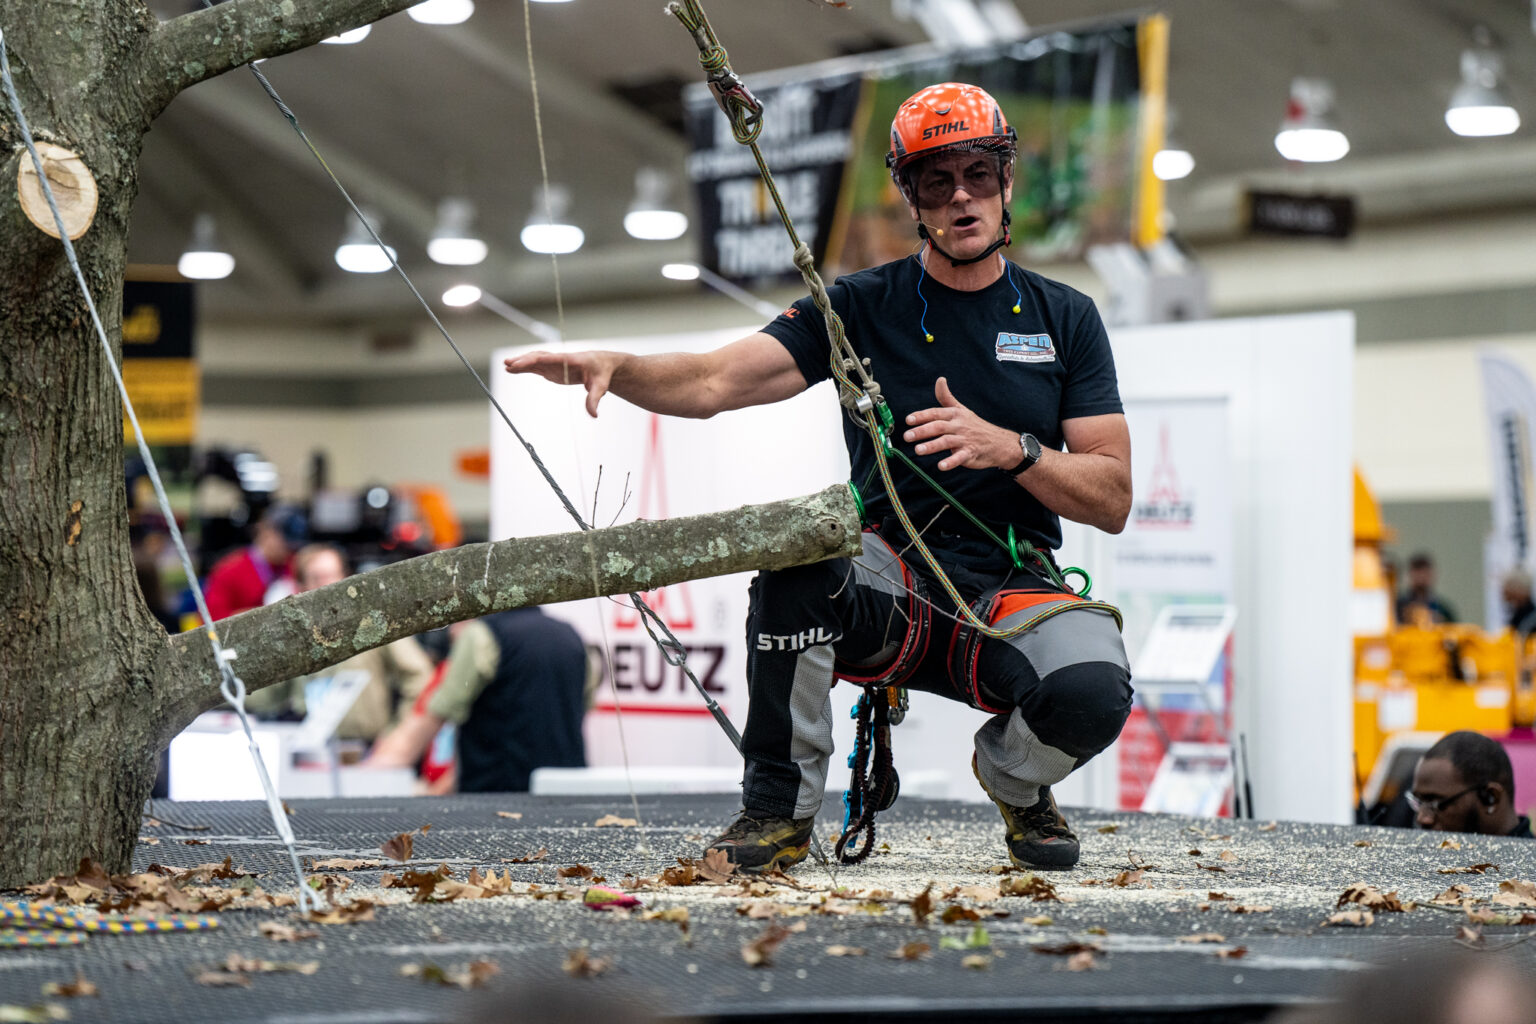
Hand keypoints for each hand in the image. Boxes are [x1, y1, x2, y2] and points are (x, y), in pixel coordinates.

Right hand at [503, 350, 624, 417]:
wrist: (602, 365)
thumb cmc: (602, 373)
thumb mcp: (600, 386)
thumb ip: (594, 399)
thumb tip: (593, 415)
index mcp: (569, 360)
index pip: (548, 358)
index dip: (532, 360)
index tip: (519, 363)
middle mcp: (559, 360)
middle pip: (538, 357)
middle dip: (523, 360)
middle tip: (508, 364)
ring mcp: (554, 364)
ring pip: (535, 360)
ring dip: (521, 362)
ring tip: (506, 366)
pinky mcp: (552, 369)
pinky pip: (535, 367)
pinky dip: (524, 367)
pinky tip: (512, 370)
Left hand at [902, 377, 1016, 471]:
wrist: (999, 442)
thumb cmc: (975, 425)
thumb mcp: (961, 409)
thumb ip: (946, 397)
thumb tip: (940, 379)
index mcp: (955, 415)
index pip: (936, 413)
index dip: (921, 416)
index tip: (908, 420)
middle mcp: (959, 425)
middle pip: (938, 427)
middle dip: (922, 431)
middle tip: (907, 436)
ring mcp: (965, 439)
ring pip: (946, 442)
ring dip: (932, 446)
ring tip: (918, 450)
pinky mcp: (971, 453)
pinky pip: (960, 457)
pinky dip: (951, 462)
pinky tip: (941, 466)